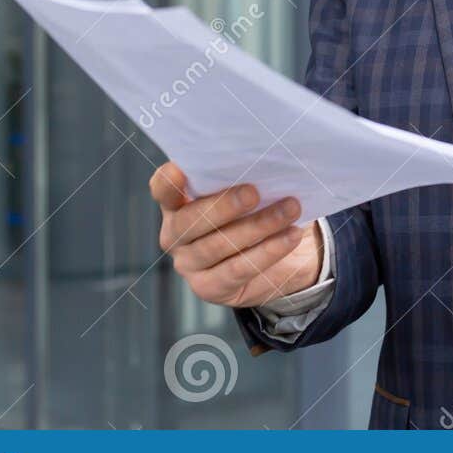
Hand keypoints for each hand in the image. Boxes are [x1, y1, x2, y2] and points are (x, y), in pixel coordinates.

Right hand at [150, 162, 323, 307]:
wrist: (288, 254)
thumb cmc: (264, 210)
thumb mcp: (255, 190)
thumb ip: (247, 178)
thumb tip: (268, 164)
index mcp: (178, 202)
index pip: (163, 189)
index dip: (168, 182)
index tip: (180, 170)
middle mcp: (175, 234)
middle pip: (190, 220)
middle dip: (223, 205)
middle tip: (254, 192)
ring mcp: (189, 264)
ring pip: (217, 245)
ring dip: (258, 226)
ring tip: (290, 209)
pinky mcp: (209, 287)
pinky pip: (238, 270)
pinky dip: (268, 251)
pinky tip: (290, 236)